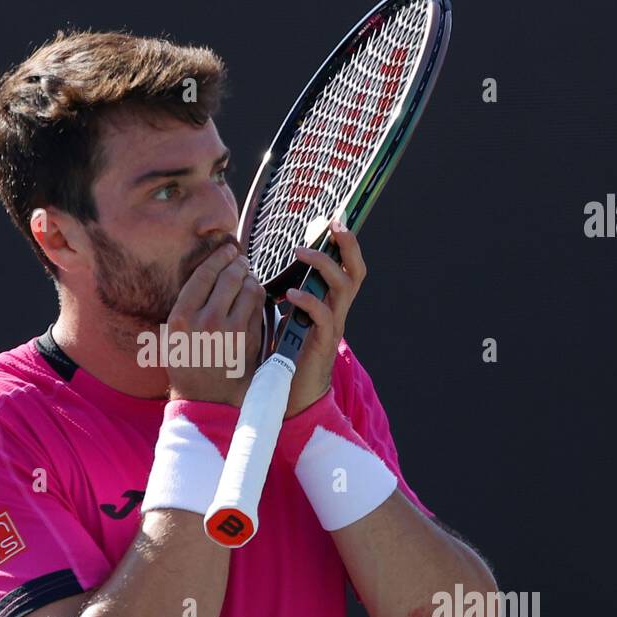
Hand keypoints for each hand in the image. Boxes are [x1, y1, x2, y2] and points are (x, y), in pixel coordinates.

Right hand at [165, 243, 265, 406]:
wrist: (206, 398)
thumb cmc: (187, 363)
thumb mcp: (172, 334)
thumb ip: (187, 304)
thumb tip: (208, 270)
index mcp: (182, 317)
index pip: (204, 274)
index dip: (218, 257)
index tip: (225, 250)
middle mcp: (207, 321)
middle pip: (229, 277)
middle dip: (237, 263)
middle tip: (239, 259)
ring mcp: (232, 331)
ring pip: (249, 288)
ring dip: (250, 278)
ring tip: (247, 276)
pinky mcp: (251, 339)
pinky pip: (259, 307)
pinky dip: (258, 297)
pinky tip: (252, 296)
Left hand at [282, 217, 366, 417]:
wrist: (289, 397)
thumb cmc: (284, 355)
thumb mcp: (284, 318)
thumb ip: (283, 295)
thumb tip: (261, 270)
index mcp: (328, 303)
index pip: (346, 267)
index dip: (344, 244)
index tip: (335, 219)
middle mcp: (336, 311)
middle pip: (355, 271)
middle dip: (347, 245)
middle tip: (334, 225)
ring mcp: (332, 327)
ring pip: (342, 287)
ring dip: (322, 265)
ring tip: (300, 252)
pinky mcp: (322, 344)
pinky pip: (323, 317)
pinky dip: (308, 302)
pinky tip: (290, 295)